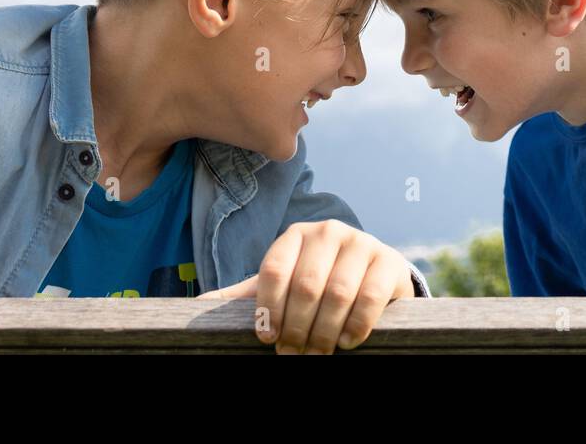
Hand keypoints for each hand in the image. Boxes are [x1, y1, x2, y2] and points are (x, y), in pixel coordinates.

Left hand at [197, 219, 414, 353]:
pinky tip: (346, 342)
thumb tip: (196, 308)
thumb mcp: (284, 285)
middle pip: (305, 285)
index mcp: (296, 235)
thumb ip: (246, 296)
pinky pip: (369, 298)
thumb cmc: (319, 282)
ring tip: (316, 354)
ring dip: (324, 332)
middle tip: (292, 354)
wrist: (373, 275)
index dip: (269, 309)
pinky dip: (355, 326)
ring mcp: (361, 243)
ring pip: (336, 293)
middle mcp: (328, 231)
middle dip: (297, 327)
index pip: (274, 271)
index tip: (267, 339)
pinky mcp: (388, 261)